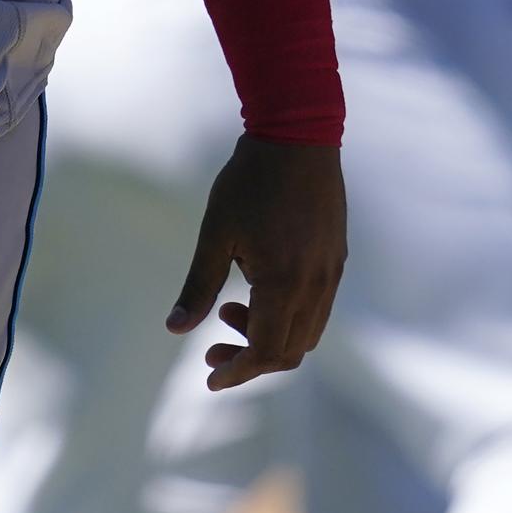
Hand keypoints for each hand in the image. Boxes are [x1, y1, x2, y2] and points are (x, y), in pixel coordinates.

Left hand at [167, 136, 346, 390]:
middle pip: (290, 351)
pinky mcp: (337, 258)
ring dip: (271, 338)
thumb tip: (174, 330)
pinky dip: (289, 318)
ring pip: (308, 333)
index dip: (238, 372)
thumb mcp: (216, 233)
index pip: (266, 352)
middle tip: (211, 350)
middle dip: (250, 360)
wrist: (297, 134)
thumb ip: (198, 286)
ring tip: (231, 309)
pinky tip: (259, 291)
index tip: (209, 377)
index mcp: (285, 282)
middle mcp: (316, 284)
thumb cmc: (250, 181)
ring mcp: (332, 272)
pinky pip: (318, 309)